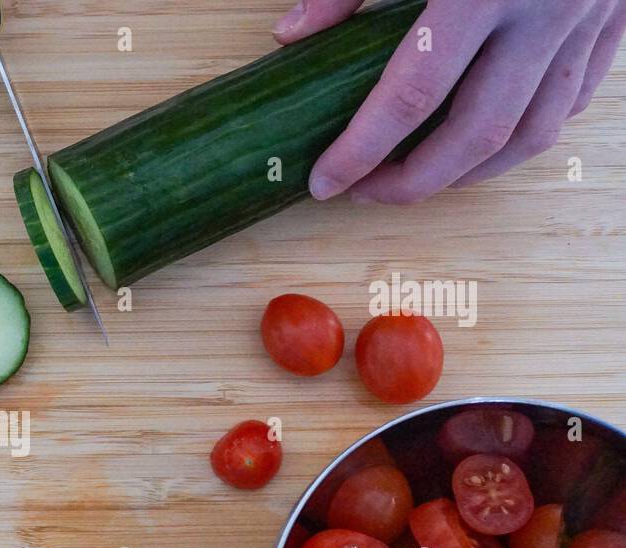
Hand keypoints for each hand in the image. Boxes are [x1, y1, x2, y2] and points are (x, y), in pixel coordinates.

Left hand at [274, 0, 625, 202]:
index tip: (324, 182)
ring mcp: (588, 18)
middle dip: (415, 181)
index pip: (413, 93)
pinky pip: (573, 100)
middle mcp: (544, 7)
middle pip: (477, 132)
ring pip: (534, 133)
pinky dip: (526, 132)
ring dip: (472, 172)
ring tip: (419, 178)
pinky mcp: (616, 20)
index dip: (362, 149)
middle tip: (366, 192)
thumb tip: (291, 37)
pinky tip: (485, 140)